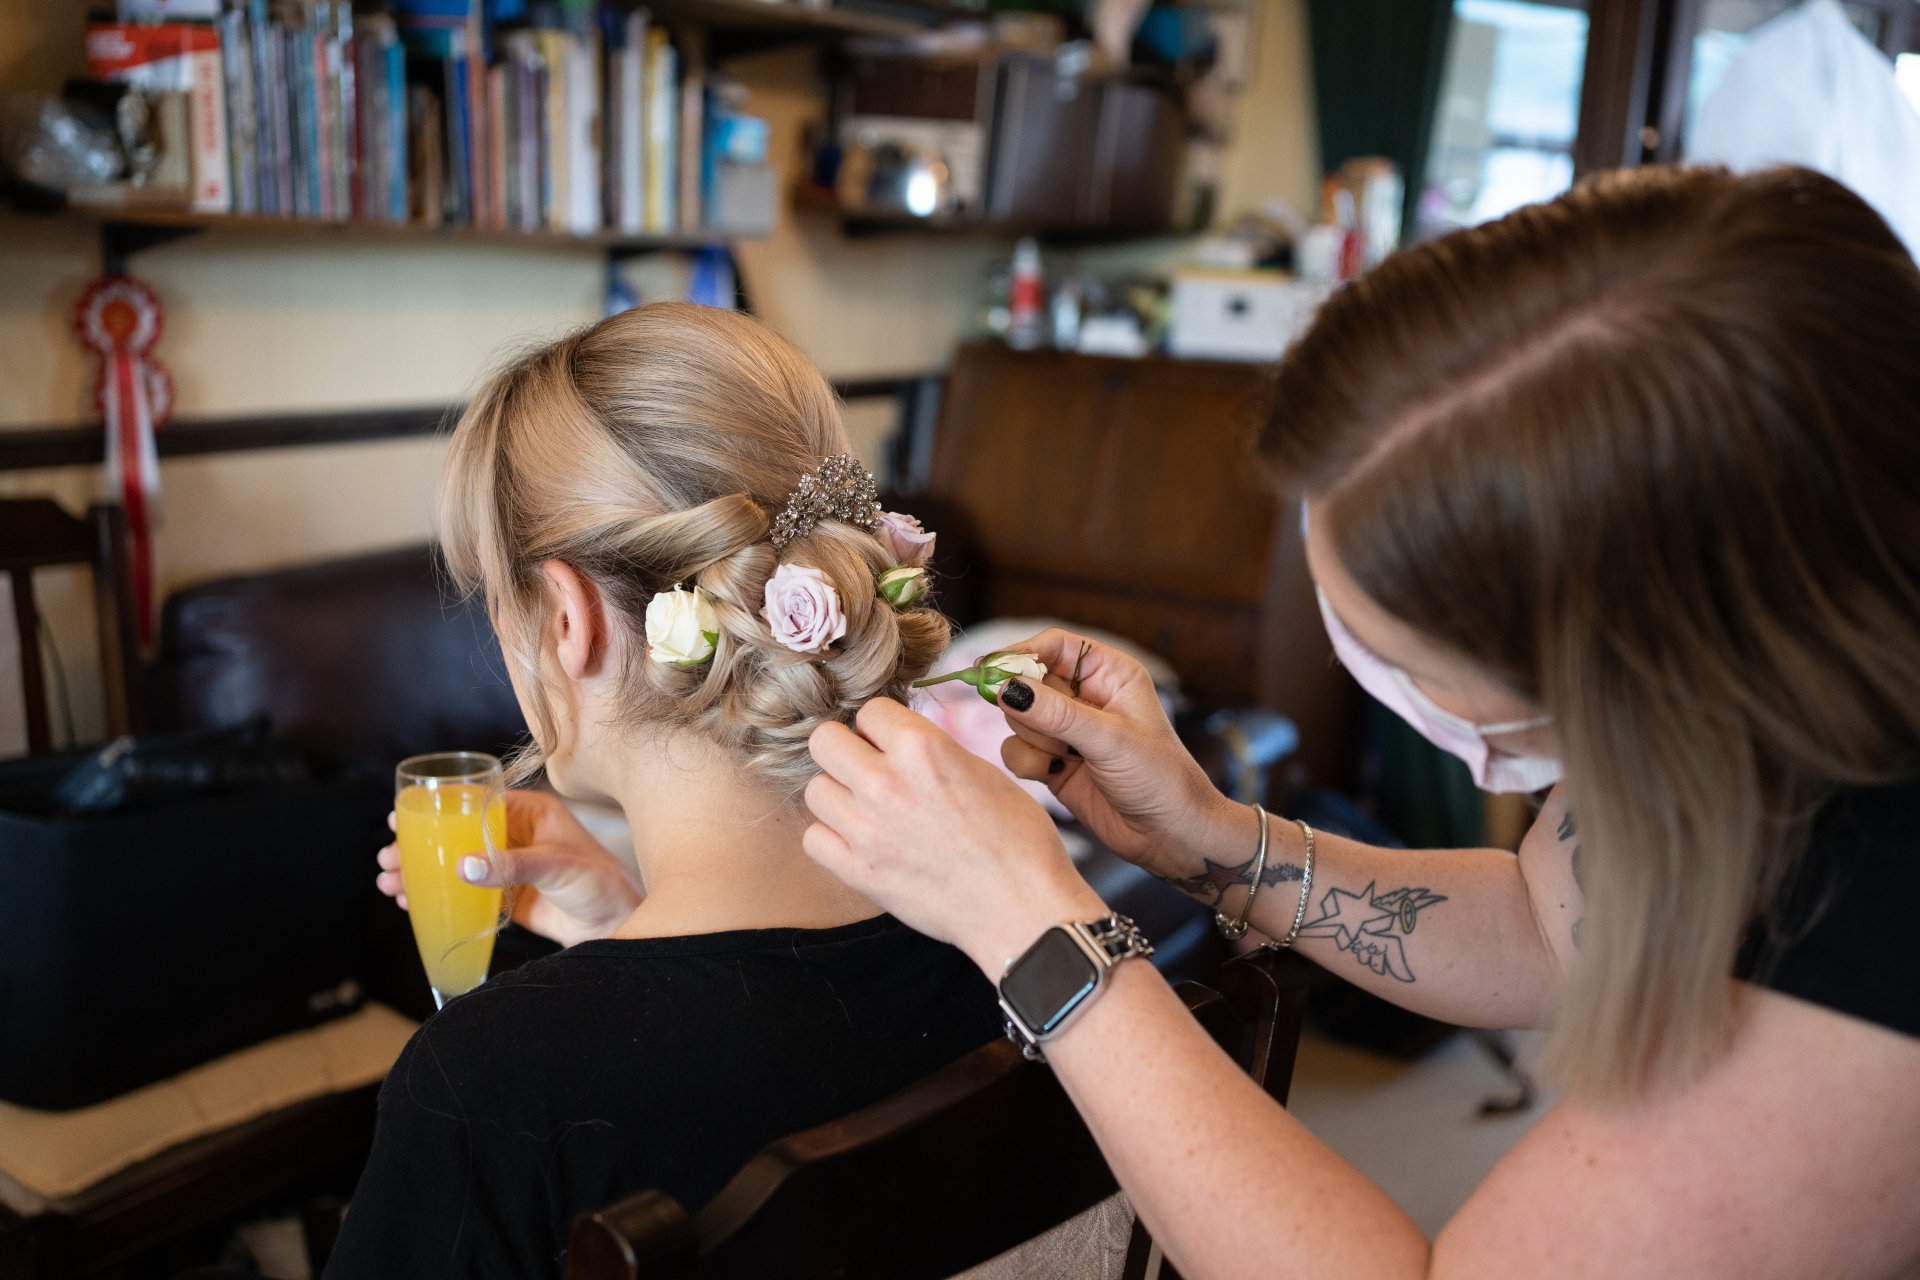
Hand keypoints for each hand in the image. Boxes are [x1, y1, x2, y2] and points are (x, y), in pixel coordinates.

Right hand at [375, 790, 643, 947]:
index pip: (475, 802)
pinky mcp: (503, 896)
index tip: (403, 815)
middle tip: (386, 857)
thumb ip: (513, 866)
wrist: (615, 924)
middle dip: (418, 845)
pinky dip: (435, 894)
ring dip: (419, 871)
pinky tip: (408, 900)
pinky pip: (462, 891)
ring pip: (453, 863)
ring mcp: (505, 866)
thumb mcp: (557, 865)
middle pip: (455, 833)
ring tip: (388, 882)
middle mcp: (512, 835)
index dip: (437, 807)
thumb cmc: (599, 882)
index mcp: (528, 813)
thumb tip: (465, 866)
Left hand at [805, 698, 1108, 974]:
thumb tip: (901, 745)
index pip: (870, 710)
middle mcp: (886, 782)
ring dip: (839, 795)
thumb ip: (932, 752)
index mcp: (924, 748)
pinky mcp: (858, 872)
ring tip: (868, 810)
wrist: (1022, 910)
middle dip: (846, 749)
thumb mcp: (984, 773)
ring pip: (816, 789)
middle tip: (869, 768)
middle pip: (824, 740)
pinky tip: (862, 842)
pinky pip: (814, 839)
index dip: (884, 727)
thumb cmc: (1018, 841)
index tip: (894, 744)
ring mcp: (866, 829)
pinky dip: (833, 838)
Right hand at [992, 628, 1239, 879]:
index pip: (1053, 646)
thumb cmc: (1159, 777)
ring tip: (1065, 758)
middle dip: (1027, 707)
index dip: (1020, 654)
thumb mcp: (1109, 740)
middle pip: (1027, 680)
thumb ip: (1055, 714)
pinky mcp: (1053, 761)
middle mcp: (1085, 697)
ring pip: (1017, 717)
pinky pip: (1017, 750)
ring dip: (1032, 739)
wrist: (1171, 835)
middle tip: (1047, 731)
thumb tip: (1005, 688)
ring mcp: (1066, 730)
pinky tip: (1057, 775)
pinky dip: (1029, 762)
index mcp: (1109, 674)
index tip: (989, 669)